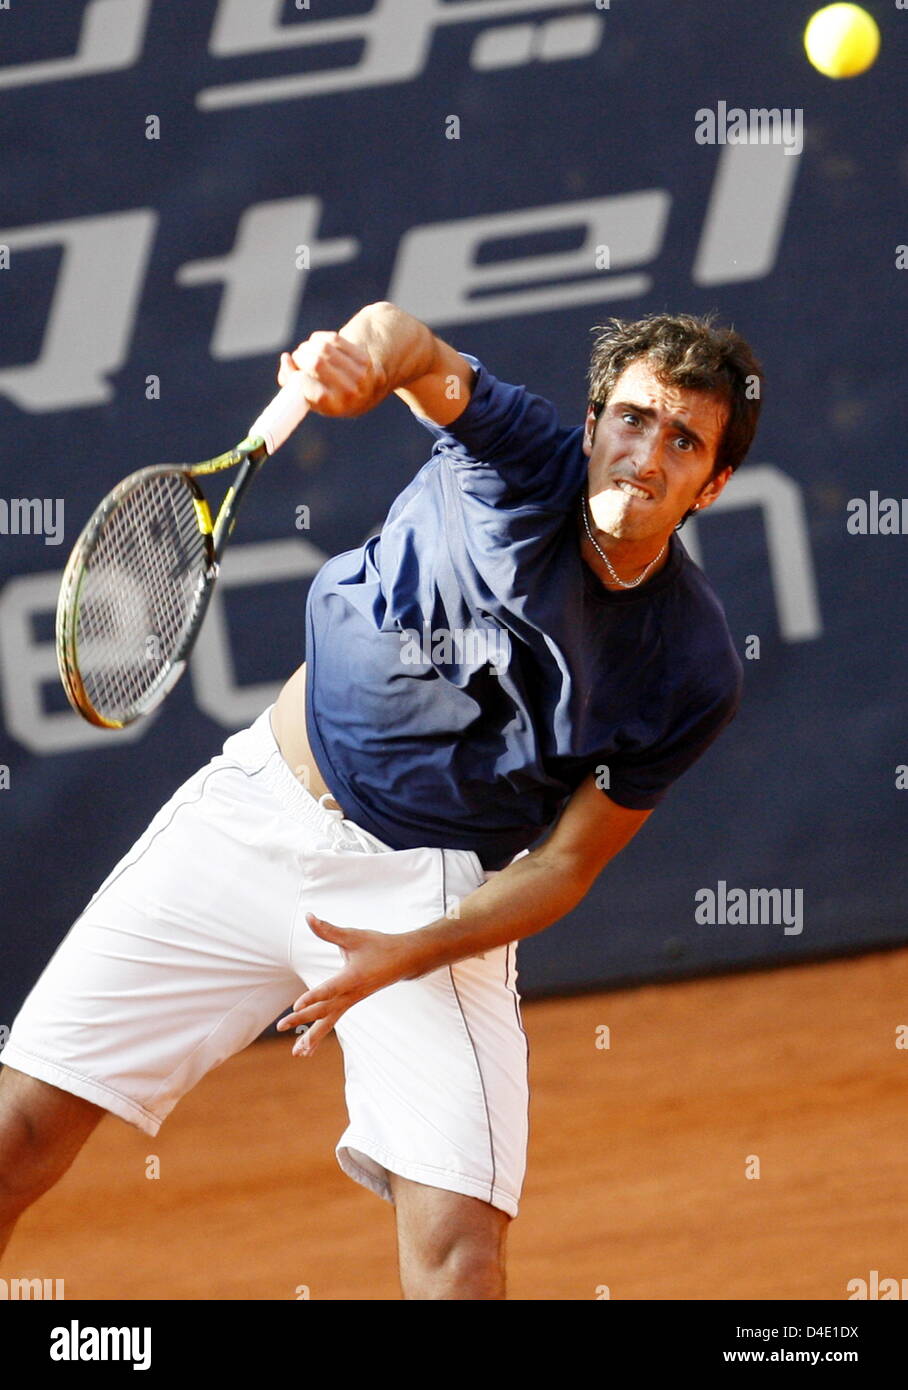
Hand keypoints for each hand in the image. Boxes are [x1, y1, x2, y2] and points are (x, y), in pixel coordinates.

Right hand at [276, 330, 385, 416]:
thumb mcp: (309, 397)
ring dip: (308, 346)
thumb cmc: (327, 394)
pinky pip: (334, 339)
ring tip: (305, 350)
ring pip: (323, 348)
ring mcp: (359, 375)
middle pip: (316, 363)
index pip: (314, 391)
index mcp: (334, 407)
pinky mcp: (363, 359)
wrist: (365, 391)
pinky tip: (317, 343)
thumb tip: (286, 359)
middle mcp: (350, 393)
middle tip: (297, 358)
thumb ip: (290, 383)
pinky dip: (320, 338)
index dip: (298, 378)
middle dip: (300, 356)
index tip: (295, 374)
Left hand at [276, 913, 421, 1055]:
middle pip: (324, 1010)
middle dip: (302, 1019)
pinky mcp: (350, 1003)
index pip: (329, 990)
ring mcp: (351, 1001)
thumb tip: (308, 916)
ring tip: (296, 1053)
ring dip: (312, 1037)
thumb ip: (328, 930)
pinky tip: (307, 1048)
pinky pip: (332, 1021)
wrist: (403, 960)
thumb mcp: (354, 936)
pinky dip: (319, 1035)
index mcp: (352, 977)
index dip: (313, 997)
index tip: (296, 1006)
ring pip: (329, 1022)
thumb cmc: (379, 946)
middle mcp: (351, 994)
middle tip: (280, 1026)